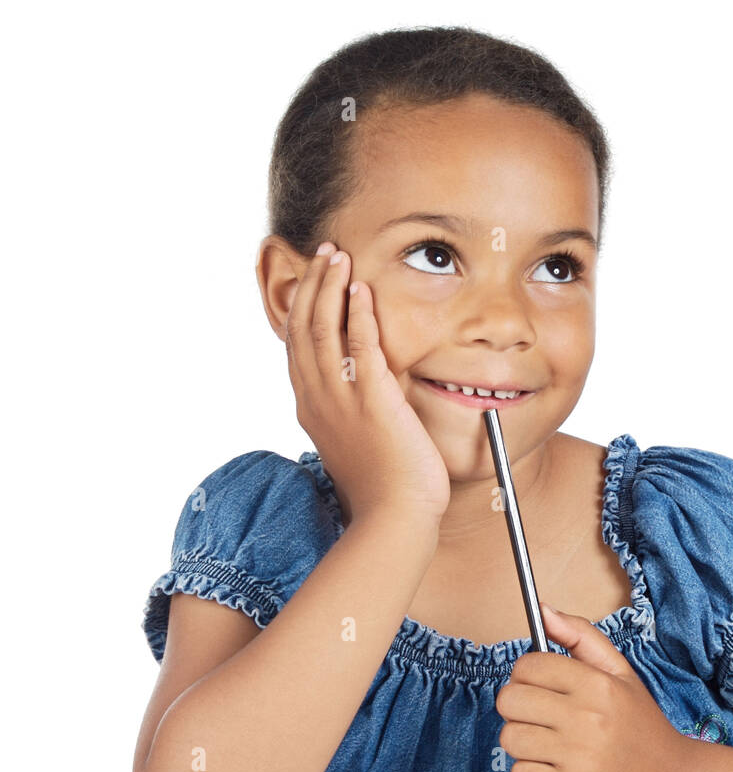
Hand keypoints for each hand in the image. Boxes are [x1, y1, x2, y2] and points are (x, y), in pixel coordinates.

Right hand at [285, 242, 449, 523]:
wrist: (393, 518)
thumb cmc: (383, 488)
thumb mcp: (354, 443)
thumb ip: (350, 414)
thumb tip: (361, 398)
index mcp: (312, 408)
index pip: (299, 346)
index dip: (303, 306)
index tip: (314, 279)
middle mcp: (317, 399)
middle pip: (304, 328)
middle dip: (313, 285)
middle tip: (324, 253)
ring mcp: (341, 400)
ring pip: (323, 330)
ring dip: (330, 288)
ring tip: (338, 257)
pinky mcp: (372, 402)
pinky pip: (359, 347)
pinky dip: (356, 315)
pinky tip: (360, 291)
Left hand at [495, 602, 692, 771]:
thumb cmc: (639, 725)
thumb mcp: (620, 673)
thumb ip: (581, 636)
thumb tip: (543, 610)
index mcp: (598, 685)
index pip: (529, 665)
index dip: (525, 673)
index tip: (537, 683)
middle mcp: (588, 718)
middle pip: (510, 700)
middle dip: (518, 705)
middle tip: (538, 713)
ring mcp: (578, 756)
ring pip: (510, 737)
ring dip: (522, 740)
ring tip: (547, 741)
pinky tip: (552, 766)